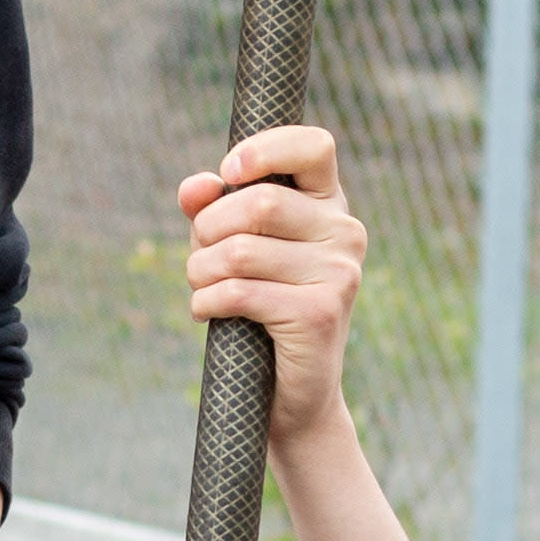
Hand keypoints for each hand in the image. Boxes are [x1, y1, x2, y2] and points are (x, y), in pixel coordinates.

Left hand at [178, 125, 366, 438]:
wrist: (292, 394)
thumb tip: (195, 187)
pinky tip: (206, 311)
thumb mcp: (233, 249)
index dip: (264, 149)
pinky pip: (239, 291)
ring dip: (201, 271)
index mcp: (329, 206)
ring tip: (203, 288)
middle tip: (199, 258)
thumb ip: (214, 209)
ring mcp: (338, 273)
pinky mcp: (319, 313)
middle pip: (258, 202)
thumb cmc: (260, 310)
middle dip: (208, 230)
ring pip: (240, 251)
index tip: (227, 171)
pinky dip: (207, 301)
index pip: (314, 146)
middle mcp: (344, 233)